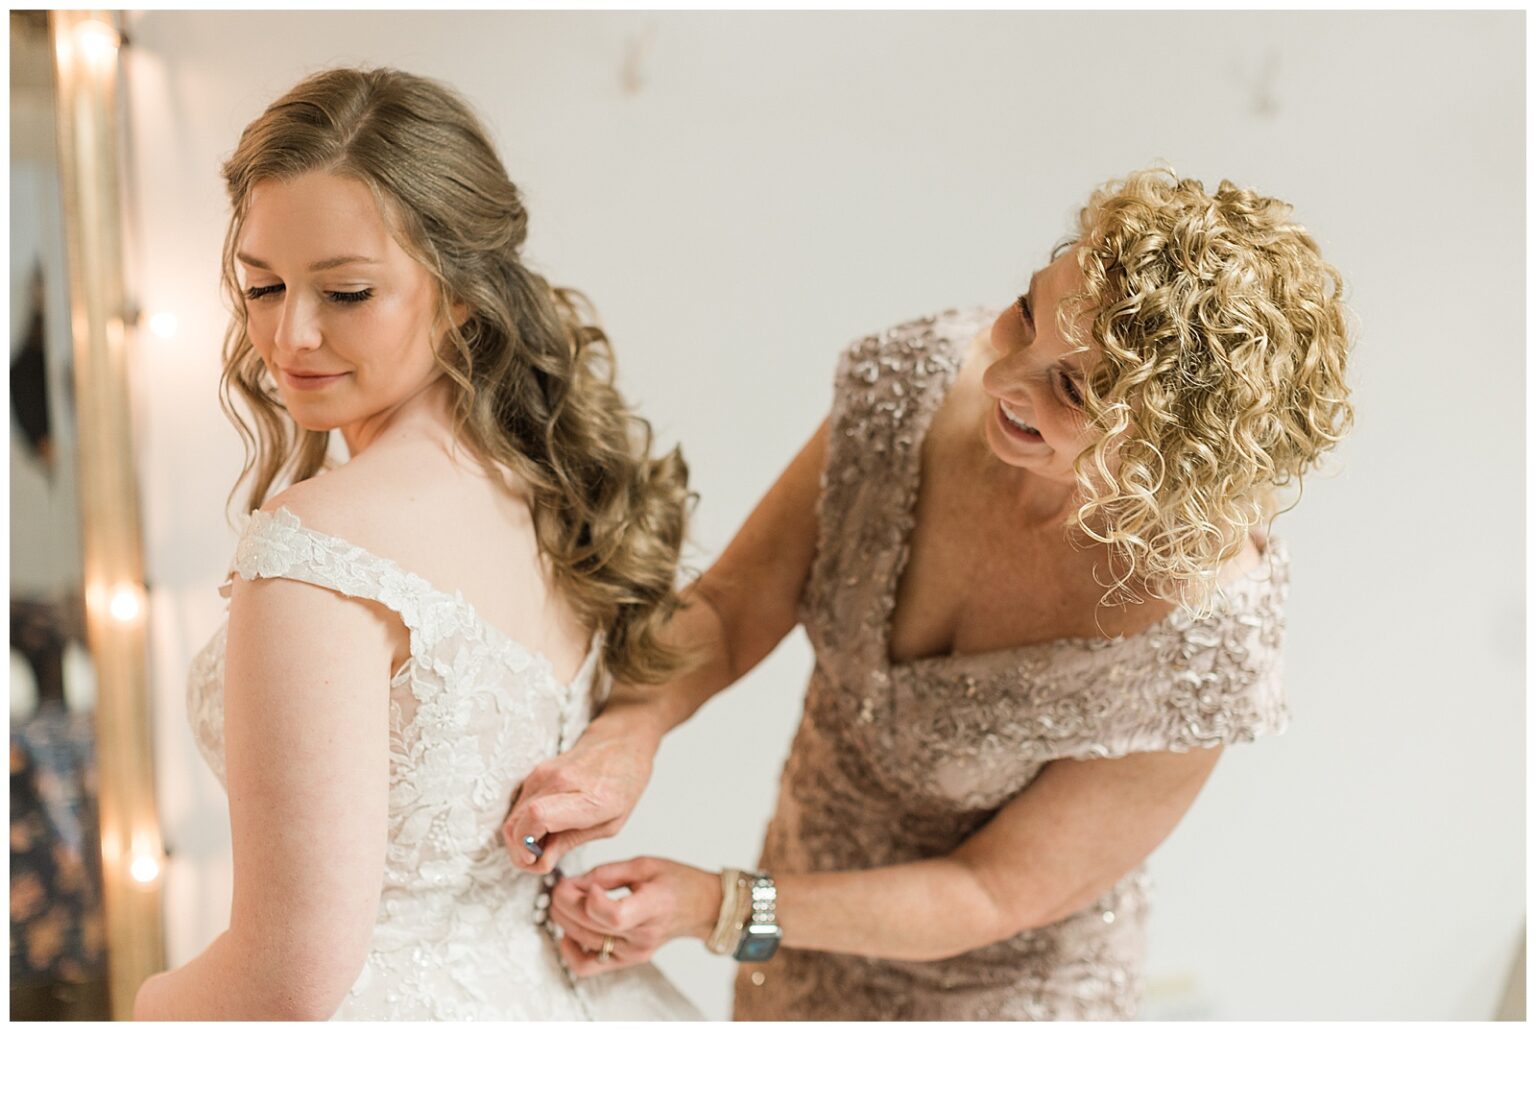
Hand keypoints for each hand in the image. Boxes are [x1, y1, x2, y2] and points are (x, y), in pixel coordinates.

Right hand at [502, 714, 658, 874]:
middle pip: (516, 822)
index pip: (538, 816)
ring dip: (520, 838)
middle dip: (518, 850)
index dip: (527, 844)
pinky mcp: (536, 771)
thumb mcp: (611, 824)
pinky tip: (542, 829)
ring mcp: (544, 773)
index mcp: (588, 798)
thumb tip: (540, 862)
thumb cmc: (624, 783)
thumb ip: (572, 842)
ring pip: (513, 816)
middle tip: (536, 861)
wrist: (621, 742)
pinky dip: (524, 823)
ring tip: (542, 846)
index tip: (535, 860)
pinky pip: (518, 805)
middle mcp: (560, 781)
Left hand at [548, 856, 720, 977]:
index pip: (614, 915)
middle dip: (566, 902)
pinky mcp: (627, 961)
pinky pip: (587, 966)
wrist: (702, 908)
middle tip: (564, 885)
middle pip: (591, 926)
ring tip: (567, 899)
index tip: (587, 883)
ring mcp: (635, 952)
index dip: (591, 899)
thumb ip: (606, 873)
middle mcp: (643, 935)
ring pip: (583, 942)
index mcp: (654, 906)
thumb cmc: (677, 882)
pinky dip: (570, 950)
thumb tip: (573, 883)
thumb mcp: (644, 865)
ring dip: (564, 919)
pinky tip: (569, 931)